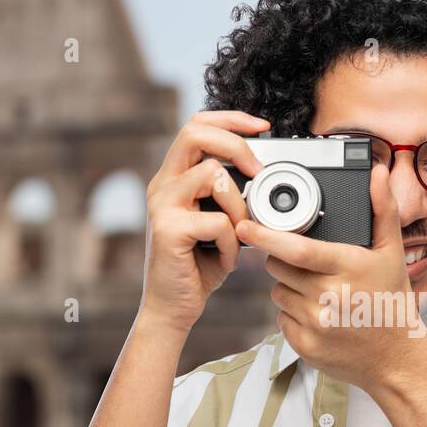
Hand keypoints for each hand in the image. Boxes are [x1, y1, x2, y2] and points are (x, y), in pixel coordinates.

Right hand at [138, 110, 267, 333]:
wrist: (173, 308)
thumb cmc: (199, 267)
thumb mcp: (220, 223)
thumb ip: (232, 196)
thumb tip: (264, 175)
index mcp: (174, 179)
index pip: (196, 125)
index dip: (231, 118)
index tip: (262, 127)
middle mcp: (162, 186)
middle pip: (195, 132)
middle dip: (236, 144)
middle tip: (257, 170)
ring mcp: (162, 206)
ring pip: (212, 175)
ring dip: (240, 205)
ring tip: (239, 234)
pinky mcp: (168, 230)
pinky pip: (218, 221)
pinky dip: (232, 243)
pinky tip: (225, 259)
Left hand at [237, 163, 426, 392]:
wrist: (395, 358)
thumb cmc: (391, 301)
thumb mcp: (392, 252)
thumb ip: (382, 210)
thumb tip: (377, 175)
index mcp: (347, 268)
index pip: (297, 249)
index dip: (266, 235)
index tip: (245, 226)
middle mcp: (329, 297)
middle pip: (278, 267)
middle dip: (284, 261)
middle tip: (310, 267)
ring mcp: (315, 324)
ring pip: (277, 292)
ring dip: (289, 288)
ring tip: (318, 292)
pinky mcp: (304, 345)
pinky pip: (281, 319)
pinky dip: (293, 315)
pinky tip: (317, 315)